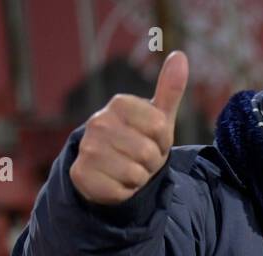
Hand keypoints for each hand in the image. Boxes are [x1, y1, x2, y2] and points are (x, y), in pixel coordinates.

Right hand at [69, 50, 187, 204]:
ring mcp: (88, 148)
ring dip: (139, 178)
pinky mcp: (82, 175)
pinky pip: (122, 191)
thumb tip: (180, 56)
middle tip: (140, 158)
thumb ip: (170, 89)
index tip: (152, 140)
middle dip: (152, 162)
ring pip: (137, 173)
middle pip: (150, 153)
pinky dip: (125, 192)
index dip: (163, 140)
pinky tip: (116, 182)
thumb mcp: (158, 117)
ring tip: (128, 170)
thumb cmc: (139, 140)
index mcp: (119, 104)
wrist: (110, 170)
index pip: (161, 127)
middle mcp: (98, 122)